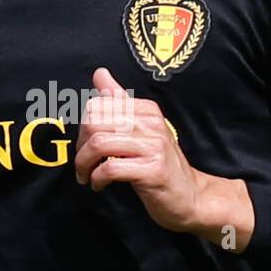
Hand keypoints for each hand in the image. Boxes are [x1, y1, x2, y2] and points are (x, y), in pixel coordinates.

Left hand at [74, 67, 254, 249]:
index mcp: (147, 110)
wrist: (190, 197)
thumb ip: (119, 101)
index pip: (98, 105)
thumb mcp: (141, 130)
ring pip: (99, 144)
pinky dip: (97, 179)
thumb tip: (100, 73)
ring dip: (84, 164)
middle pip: (95, 122)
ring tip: (87, 176)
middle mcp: (152, 123)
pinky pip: (110, 168)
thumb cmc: (159, 165)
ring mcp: (154, 146)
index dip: (84, 128)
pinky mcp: (153, 170)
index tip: (85, 146)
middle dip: (80, 146)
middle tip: (84, 163)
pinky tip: (99, 185)